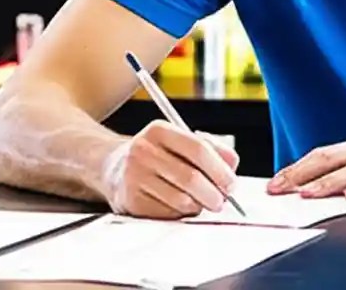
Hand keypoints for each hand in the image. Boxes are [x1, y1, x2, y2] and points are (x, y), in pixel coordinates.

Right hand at [99, 120, 239, 218]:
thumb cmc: (157, 155)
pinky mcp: (130, 201)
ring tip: (197, 201)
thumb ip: (212, 149)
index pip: (198, 149)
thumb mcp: (180, 141)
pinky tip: (176, 204)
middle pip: (191, 178)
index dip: (220, 170)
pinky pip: (168, 214)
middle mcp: (142, 151)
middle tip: (221, 200)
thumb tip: (231, 166)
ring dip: (198, 206)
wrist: (114, 169)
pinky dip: (180, 213)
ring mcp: (133, 177)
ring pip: (181, 200)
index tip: (231, 183)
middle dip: (214, 194)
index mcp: (158, 130)